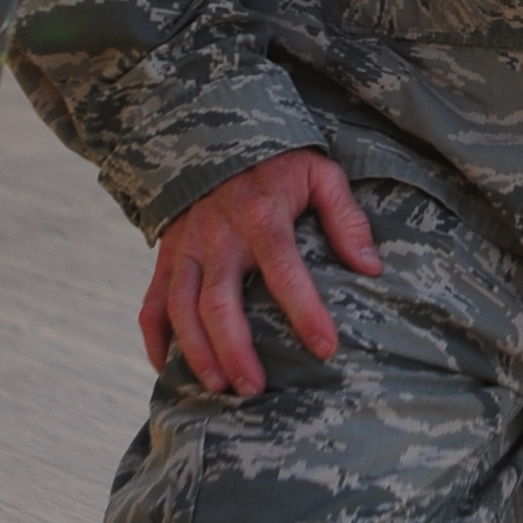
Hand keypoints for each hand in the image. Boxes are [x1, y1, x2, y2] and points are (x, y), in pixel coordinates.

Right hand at [139, 150, 380, 399]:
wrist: (215, 133)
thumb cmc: (278, 162)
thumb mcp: (320, 175)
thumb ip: (347, 219)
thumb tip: (371, 268)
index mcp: (261, 216)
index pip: (284, 270)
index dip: (305, 311)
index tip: (326, 348)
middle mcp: (217, 237)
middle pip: (219, 302)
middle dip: (235, 349)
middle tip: (254, 389)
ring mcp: (185, 249)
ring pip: (181, 309)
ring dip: (197, 352)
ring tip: (219, 388)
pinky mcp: (165, 257)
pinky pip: (151, 304)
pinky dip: (155, 340)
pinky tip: (167, 370)